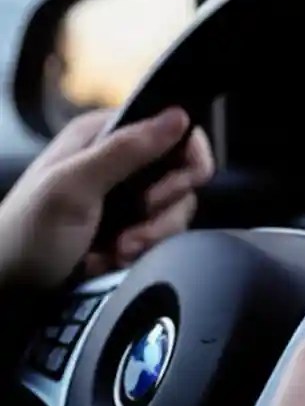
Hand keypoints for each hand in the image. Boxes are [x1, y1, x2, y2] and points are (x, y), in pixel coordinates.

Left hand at [0, 107, 214, 289]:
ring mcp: (125, 196)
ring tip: (118, 249)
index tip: (174, 187)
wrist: (7, 290)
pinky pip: (162, 233)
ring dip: (152, 234)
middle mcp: (118, 161)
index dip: (186, 155)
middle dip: (165, 206)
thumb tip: (178, 115)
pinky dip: (144, 249)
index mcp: (102, 135)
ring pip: (175, 207)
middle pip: (181, 172)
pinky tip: (113, 258)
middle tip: (136, 225)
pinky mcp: (130, 227)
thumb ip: (125, 150)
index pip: (172, 127)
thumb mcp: (72, 187)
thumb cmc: (25, 234)